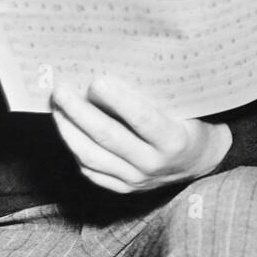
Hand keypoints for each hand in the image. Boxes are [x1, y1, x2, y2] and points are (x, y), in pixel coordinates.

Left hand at [50, 71, 231, 193]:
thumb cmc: (190, 121)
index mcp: (174, 140)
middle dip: (80, 112)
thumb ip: (158, 92)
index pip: (142, 119)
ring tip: (57, 107)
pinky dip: (75, 149)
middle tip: (61, 90)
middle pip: (108, 137)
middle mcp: (153, 164)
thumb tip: (117, 67)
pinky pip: (91, 171)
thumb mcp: (185, 106)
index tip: (96, 81)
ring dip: (69, 130)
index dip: (118, 100)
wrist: (199, 162)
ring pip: (92, 157)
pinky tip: (67, 129)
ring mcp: (136, 180)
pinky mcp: (123, 189)